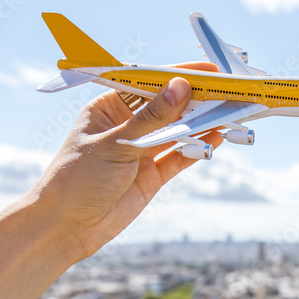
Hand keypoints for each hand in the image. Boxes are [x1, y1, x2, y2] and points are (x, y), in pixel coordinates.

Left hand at [32, 62, 223, 259]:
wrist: (65, 228)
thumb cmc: (77, 179)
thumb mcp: (115, 144)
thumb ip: (152, 119)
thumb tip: (181, 87)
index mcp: (110, 107)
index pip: (149, 84)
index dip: (179, 75)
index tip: (210, 71)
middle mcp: (127, 125)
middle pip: (168, 107)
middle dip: (198, 99)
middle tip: (230, 92)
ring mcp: (141, 151)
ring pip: (178, 131)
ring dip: (203, 123)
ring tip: (233, 113)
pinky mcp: (151, 176)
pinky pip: (180, 157)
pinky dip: (198, 148)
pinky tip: (218, 137)